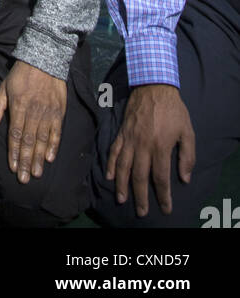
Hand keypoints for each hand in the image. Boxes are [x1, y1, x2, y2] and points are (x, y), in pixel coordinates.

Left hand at [0, 59, 66, 182]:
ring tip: (37, 173)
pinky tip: (50, 158)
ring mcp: (47, 112)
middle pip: (29, 141)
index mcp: (18, 106)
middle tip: (25, 179)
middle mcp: (33, 111)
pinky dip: (54, 145)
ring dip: (39, 158)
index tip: (13, 168)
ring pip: (43, 139)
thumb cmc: (21, 75)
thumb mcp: (4, 87)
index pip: (15, 134)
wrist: (44, 59)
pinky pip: (56, 131)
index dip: (14, 152)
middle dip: (26, 161)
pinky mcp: (58, 111)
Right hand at [106, 84, 194, 216]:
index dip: (163, 195)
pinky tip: (109, 176)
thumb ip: (187, 156)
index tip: (165, 208)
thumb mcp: (187, 132)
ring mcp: (130, 139)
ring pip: (123, 166)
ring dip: (122, 185)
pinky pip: (114, 151)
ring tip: (121, 199)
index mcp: (160, 146)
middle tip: (141, 212)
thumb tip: (184, 178)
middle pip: (140, 176)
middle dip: (140, 196)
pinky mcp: (122, 132)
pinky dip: (110, 165)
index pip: (161, 177)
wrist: (153, 86)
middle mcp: (143, 145)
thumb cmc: (174, 110)